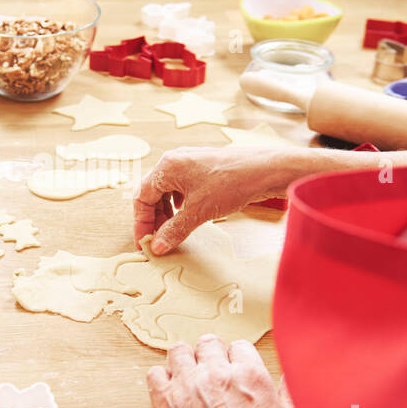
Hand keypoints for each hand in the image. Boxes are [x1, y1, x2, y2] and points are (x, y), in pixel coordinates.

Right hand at [133, 147, 290, 254]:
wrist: (264, 171)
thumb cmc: (231, 183)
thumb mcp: (198, 212)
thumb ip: (174, 230)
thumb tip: (157, 246)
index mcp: (167, 167)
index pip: (142, 196)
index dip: (141, 222)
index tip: (145, 241)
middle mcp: (175, 161)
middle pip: (152, 193)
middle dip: (153, 218)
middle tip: (158, 239)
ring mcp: (189, 163)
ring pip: (167, 191)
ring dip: (166, 213)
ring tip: (171, 231)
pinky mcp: (202, 169)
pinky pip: (181, 188)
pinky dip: (179, 205)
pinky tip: (185, 215)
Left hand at [146, 335, 294, 407]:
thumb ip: (290, 391)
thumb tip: (291, 373)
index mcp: (250, 375)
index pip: (238, 347)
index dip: (236, 362)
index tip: (234, 376)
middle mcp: (217, 374)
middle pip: (207, 344)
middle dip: (210, 357)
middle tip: (211, 379)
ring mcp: (187, 387)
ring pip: (178, 352)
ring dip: (184, 363)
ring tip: (189, 383)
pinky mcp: (165, 405)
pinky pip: (154, 375)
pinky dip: (161, 381)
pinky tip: (170, 395)